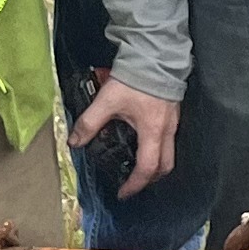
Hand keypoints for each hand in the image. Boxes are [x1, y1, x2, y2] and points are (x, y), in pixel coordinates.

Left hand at [68, 79, 183, 196]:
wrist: (155, 56)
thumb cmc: (135, 80)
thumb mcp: (106, 101)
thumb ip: (89, 123)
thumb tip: (74, 142)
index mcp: (152, 132)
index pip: (147, 168)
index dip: (135, 184)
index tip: (123, 192)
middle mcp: (167, 131)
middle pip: (165, 166)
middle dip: (150, 178)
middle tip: (133, 182)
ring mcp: (173, 123)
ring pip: (170, 154)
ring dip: (155, 165)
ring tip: (137, 166)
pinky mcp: (173, 114)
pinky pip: (169, 141)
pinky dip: (158, 150)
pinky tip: (143, 143)